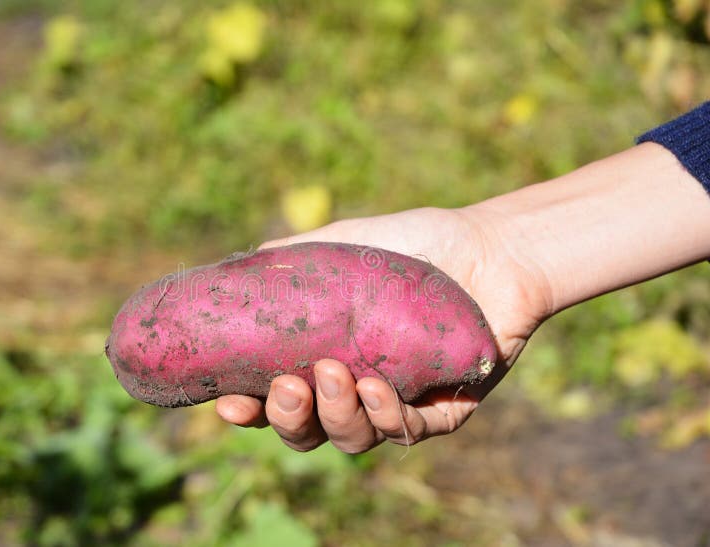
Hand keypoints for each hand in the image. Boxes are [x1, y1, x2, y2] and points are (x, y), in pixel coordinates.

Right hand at [216, 206, 553, 451]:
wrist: (484, 247)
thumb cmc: (411, 246)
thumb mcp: (342, 245)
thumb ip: (292, 259)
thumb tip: (237, 269)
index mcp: (325, 360)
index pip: (278, 401)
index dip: (252, 412)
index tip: (230, 403)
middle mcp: (356, 391)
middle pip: (310, 432)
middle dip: (290, 420)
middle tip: (287, 389)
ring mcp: (397, 404)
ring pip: (353, 438)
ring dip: (336, 414)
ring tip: (333, 375)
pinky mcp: (442, 412)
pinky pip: (406, 431)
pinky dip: (385, 416)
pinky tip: (377, 388)